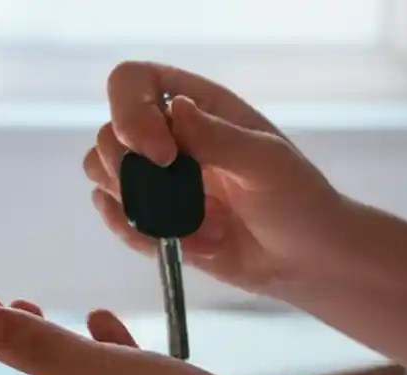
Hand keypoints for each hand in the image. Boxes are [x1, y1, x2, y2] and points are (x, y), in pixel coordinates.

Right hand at [84, 61, 360, 296]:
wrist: (305, 260)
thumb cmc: (297, 200)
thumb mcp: (267, 163)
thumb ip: (219, 138)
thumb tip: (173, 108)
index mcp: (196, 106)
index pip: (133, 82)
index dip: (131, 112)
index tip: (162, 154)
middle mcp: (168, 137)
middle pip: (107, 134)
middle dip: (127, 169)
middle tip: (170, 196)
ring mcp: (158, 180)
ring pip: (101, 175)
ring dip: (132, 203)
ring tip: (182, 224)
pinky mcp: (153, 220)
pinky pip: (116, 218)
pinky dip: (132, 232)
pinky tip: (172, 243)